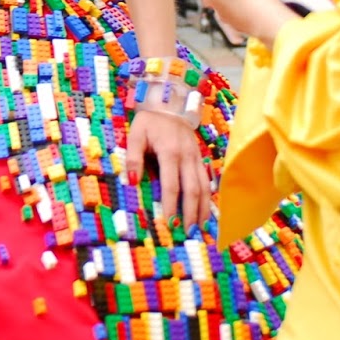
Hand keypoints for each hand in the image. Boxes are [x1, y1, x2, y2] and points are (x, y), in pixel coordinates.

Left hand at [124, 110, 211, 226]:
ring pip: (205, 187)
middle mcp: (187, 156)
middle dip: (191, 213)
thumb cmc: (150, 121)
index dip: (171, 205)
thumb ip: (133, 157)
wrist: (170, 105)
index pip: (172, 184)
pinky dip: (208, 198)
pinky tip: (206, 211)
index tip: (169, 223)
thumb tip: (131, 182)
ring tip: (200, 228)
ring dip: (203, 209)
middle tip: (188, 233)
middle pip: (193, 190)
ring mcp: (197, 157)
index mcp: (170, 151)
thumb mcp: (136, 134)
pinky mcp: (201, 157)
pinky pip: (207, 180)